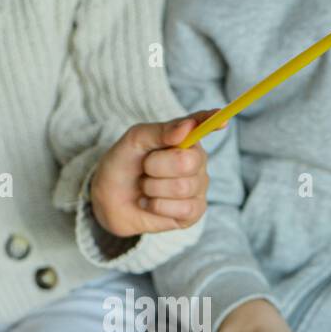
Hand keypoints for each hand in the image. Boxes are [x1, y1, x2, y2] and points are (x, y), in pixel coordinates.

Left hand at [89, 111, 217, 237]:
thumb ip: (160, 132)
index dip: (214, 121)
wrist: (108, 198)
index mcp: (186, 139)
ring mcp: (198, 187)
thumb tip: (188, 127)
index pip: (205, 125)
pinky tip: (150, 203)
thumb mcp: (134, 141)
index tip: (222, 119)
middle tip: (145, 169)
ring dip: (153, 188)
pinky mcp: (194, 212)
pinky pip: (183, 209)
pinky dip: (158, 206)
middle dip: (156, 167)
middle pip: (187, 162)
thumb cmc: (124, 164)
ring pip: (181, 188)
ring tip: (145, 187)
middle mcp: (197, 161)